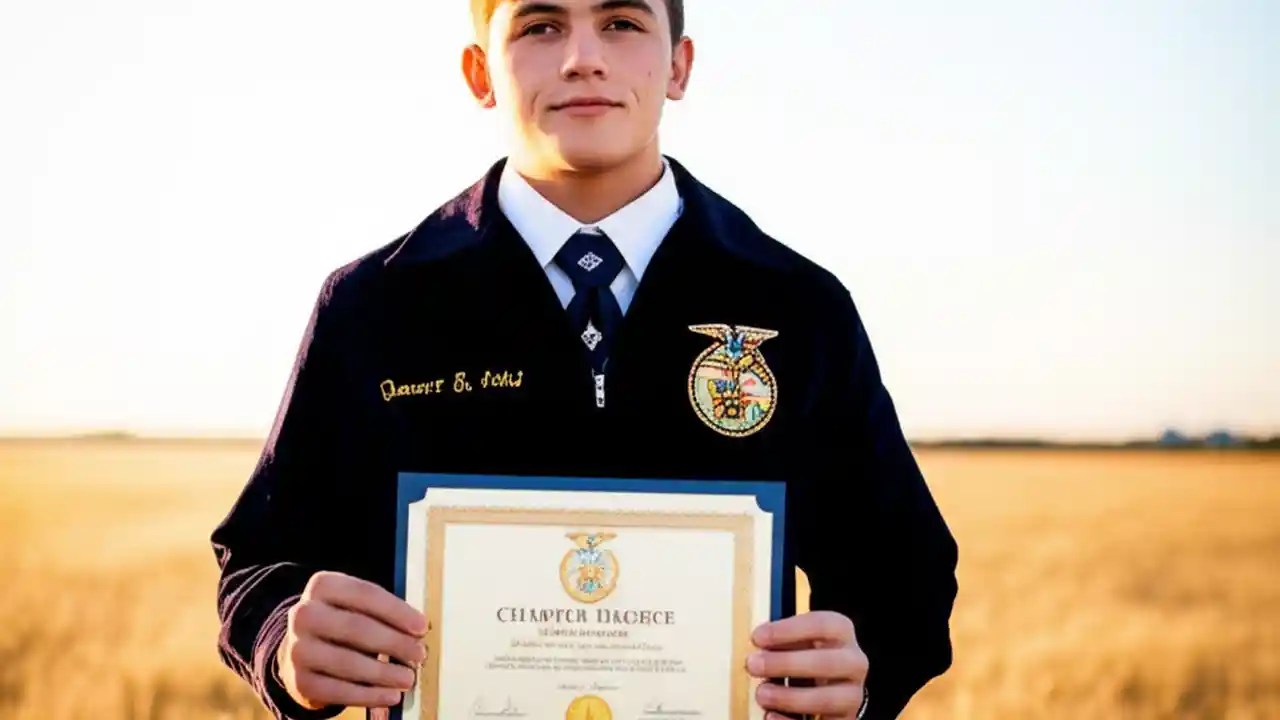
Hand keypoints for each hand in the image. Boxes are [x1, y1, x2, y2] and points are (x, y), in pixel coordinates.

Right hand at [276, 571, 427, 710]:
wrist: (302, 649)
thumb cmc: (343, 622)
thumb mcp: (358, 606)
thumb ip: (385, 614)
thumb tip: (419, 632)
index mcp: (323, 585)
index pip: (366, 594)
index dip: (397, 611)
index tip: (422, 627)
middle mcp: (304, 614)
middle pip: (356, 628)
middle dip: (394, 643)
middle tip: (419, 654)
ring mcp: (298, 648)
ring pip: (347, 662)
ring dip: (384, 672)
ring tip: (408, 678)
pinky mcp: (299, 681)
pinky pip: (338, 691)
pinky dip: (369, 695)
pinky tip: (390, 696)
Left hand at [746, 611, 868, 718]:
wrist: (829, 686)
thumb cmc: (805, 655)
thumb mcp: (797, 640)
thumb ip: (781, 640)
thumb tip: (758, 643)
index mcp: (841, 633)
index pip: (822, 625)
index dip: (788, 630)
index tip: (758, 637)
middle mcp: (854, 663)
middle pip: (825, 662)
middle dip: (785, 664)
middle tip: (753, 665)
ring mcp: (851, 695)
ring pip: (826, 699)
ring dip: (789, 698)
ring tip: (762, 694)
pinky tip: (770, 716)